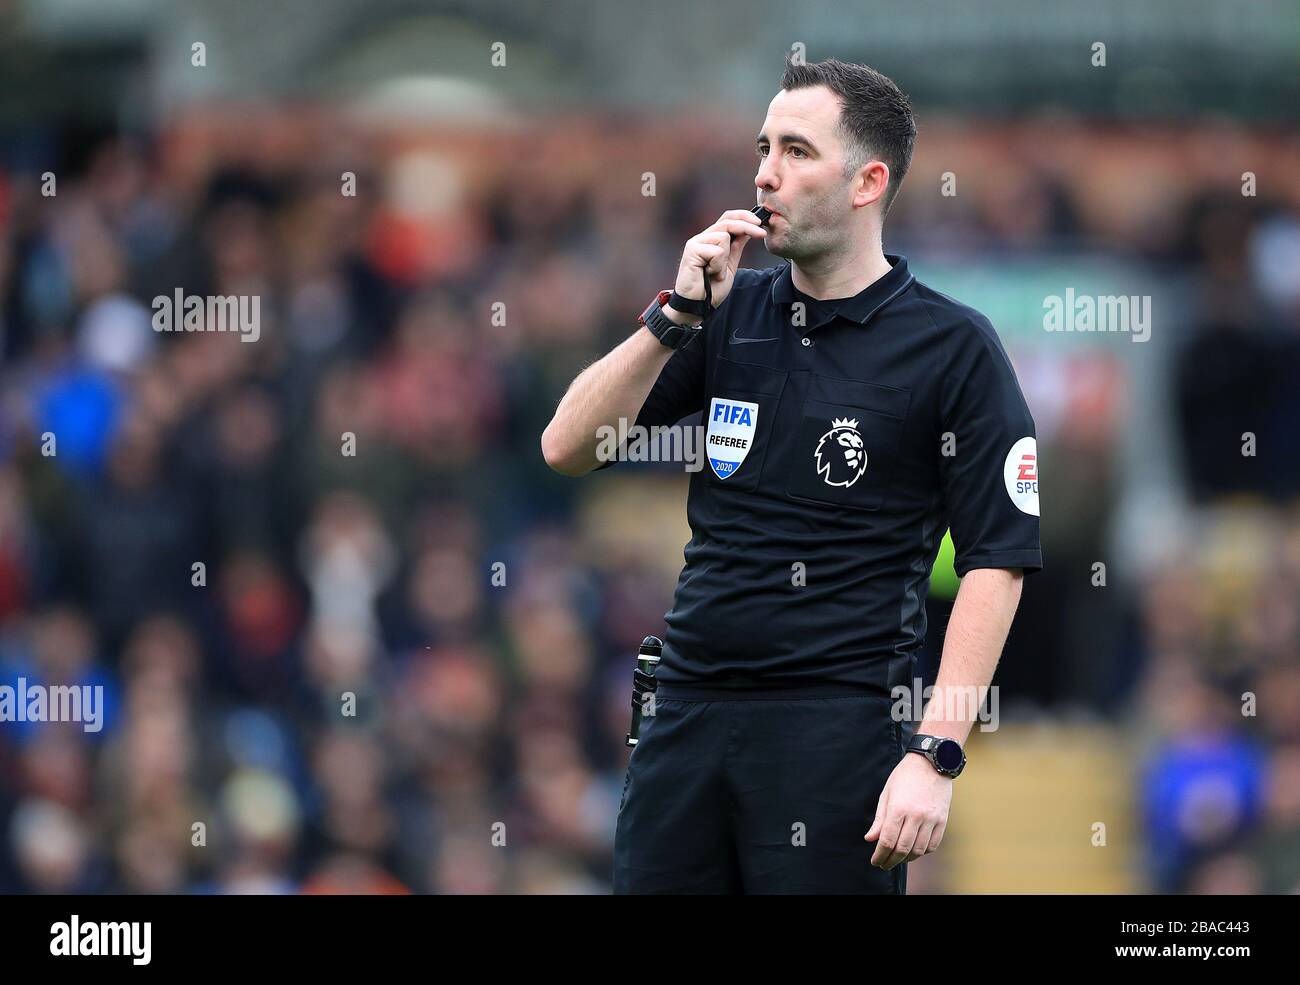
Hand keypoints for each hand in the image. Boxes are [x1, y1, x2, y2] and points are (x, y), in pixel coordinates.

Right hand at [671, 209, 766, 318]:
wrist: (697, 305)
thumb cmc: (710, 288)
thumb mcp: (729, 265)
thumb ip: (736, 248)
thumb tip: (748, 231)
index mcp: (711, 240)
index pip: (728, 218)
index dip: (744, 217)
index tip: (761, 223)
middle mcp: (702, 238)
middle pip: (728, 221)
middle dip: (748, 226)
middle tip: (762, 234)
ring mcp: (695, 243)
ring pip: (723, 237)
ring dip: (725, 259)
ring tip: (716, 272)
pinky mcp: (691, 250)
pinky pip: (716, 251)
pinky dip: (717, 266)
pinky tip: (709, 274)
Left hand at [864, 752, 951, 869]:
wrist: (931, 763)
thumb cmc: (904, 776)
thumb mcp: (887, 794)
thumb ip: (880, 819)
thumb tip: (870, 839)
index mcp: (898, 808)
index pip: (887, 841)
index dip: (880, 855)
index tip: (875, 861)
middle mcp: (915, 816)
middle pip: (902, 849)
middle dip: (891, 861)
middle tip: (884, 864)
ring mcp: (931, 819)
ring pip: (918, 850)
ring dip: (906, 859)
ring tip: (898, 858)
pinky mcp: (942, 820)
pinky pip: (933, 845)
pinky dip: (922, 852)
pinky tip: (914, 850)